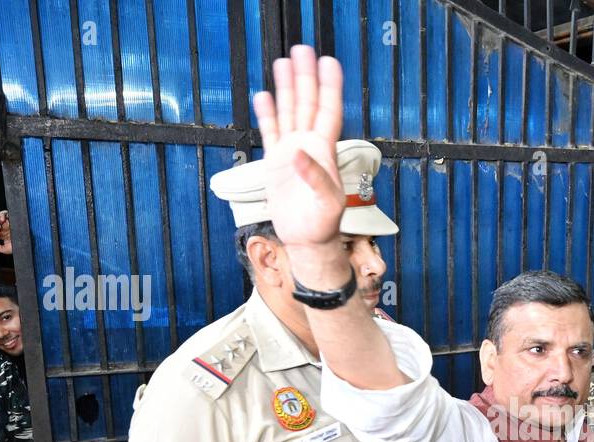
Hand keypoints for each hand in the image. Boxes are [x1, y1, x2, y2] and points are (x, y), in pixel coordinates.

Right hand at [251, 47, 346, 251]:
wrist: (307, 240)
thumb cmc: (324, 224)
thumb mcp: (327, 203)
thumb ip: (317, 178)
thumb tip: (299, 152)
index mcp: (325, 151)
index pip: (329, 111)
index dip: (330, 87)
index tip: (329, 62)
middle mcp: (309, 146)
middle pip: (307, 103)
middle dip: (305, 76)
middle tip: (302, 49)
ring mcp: (291, 152)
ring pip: (289, 112)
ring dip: (286, 87)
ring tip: (283, 62)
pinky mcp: (276, 162)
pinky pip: (270, 131)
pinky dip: (267, 114)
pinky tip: (264, 95)